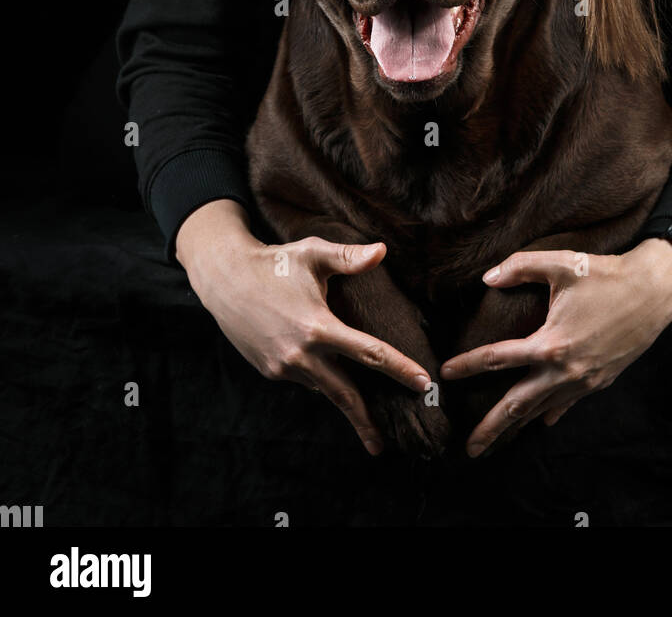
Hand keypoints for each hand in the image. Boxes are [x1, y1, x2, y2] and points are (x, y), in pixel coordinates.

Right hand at [176, 201, 431, 455]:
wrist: (224, 280)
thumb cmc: (273, 262)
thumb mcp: (312, 254)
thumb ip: (349, 257)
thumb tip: (383, 251)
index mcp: (318, 327)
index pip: (368, 353)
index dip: (398, 369)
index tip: (423, 384)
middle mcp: (301, 354)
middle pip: (344, 394)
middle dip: (364, 420)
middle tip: (383, 444)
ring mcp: (283, 367)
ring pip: (323, 386)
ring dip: (342, 397)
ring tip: (362, 413)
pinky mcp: (270, 371)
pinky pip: (304, 379)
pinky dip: (319, 378)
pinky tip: (325, 371)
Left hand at [439, 238, 671, 456]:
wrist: (655, 292)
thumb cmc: (606, 274)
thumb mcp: (561, 263)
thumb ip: (520, 267)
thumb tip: (488, 278)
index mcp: (551, 343)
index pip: (498, 359)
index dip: (468, 365)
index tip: (445, 374)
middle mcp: (565, 370)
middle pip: (518, 404)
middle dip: (492, 427)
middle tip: (469, 448)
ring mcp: (584, 380)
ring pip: (543, 410)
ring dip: (518, 426)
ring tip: (497, 442)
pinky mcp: (600, 381)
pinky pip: (568, 404)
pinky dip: (550, 413)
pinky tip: (540, 422)